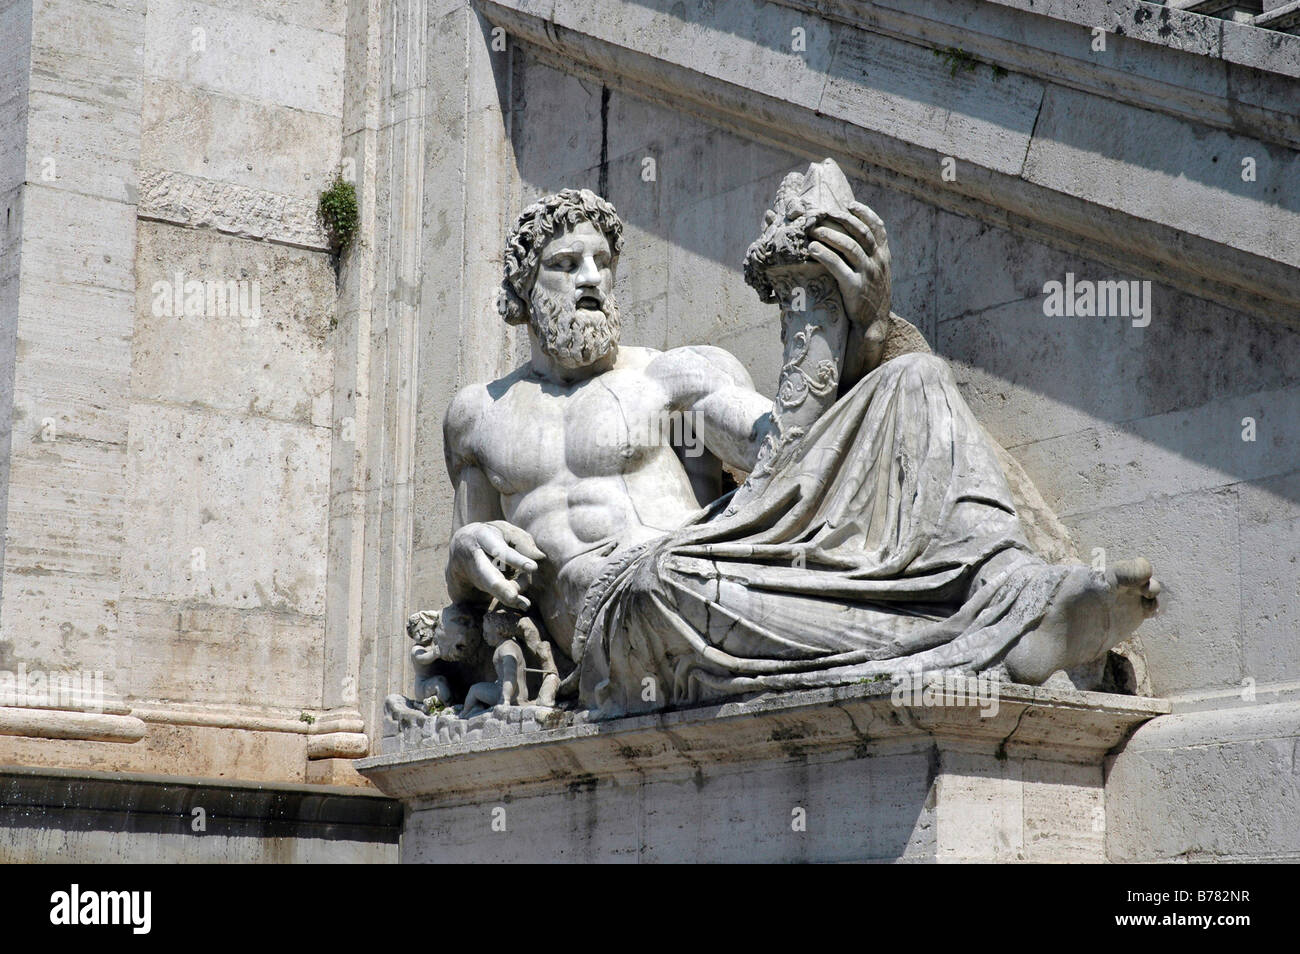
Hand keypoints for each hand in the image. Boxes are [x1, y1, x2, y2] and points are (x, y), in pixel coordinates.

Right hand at [447, 520, 544, 609]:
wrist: (461, 547)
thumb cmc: (491, 536)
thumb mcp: (506, 530)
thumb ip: (522, 541)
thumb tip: (539, 557)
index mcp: (481, 537)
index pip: (500, 550)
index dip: (516, 560)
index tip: (533, 568)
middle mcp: (474, 559)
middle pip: (487, 575)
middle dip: (500, 588)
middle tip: (513, 597)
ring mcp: (473, 576)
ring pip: (492, 590)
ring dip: (510, 596)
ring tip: (525, 603)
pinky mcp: (476, 588)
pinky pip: (494, 596)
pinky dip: (510, 601)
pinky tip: (523, 604)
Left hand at [807, 201, 890, 332]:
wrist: (873, 324)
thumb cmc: (870, 297)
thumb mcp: (877, 274)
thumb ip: (869, 256)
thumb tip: (850, 237)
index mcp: (884, 256)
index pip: (878, 227)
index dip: (864, 213)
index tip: (849, 204)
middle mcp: (878, 261)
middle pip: (860, 232)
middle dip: (841, 219)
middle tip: (822, 214)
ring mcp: (868, 274)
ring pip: (849, 246)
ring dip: (829, 234)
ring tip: (813, 230)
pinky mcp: (855, 287)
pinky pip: (838, 265)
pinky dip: (824, 254)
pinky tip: (812, 249)